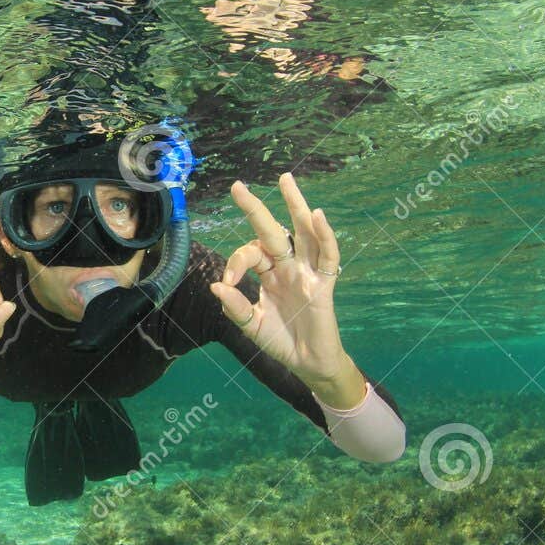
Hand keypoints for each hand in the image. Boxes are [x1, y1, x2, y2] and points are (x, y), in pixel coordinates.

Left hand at [208, 174, 351, 385]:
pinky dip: (325, 236)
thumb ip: (236, 308)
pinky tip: (318, 216)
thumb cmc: (281, 342)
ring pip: (303, 233)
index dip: (236, 264)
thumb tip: (216, 286)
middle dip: (255, 209)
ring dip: (295, 206)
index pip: (250, 255)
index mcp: (269, 274)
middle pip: (273, 231)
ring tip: (286, 180)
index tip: (228, 285)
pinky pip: (328, 256)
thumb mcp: (252, 326)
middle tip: (237, 186)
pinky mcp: (325, 284)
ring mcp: (307, 272)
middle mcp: (287, 267)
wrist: (307, 364)